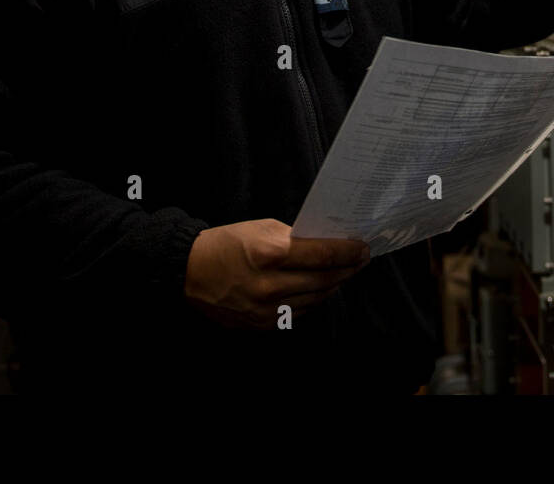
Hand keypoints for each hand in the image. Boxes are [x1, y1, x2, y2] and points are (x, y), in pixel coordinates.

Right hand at [183, 219, 369, 329]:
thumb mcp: (262, 229)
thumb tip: (325, 245)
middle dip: (347, 269)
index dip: (348, 252)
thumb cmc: (227, 243)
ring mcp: (265, 309)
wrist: (190, 272)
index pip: (322, 254)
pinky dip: (313, 300)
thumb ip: (295, 239)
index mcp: (270, 254)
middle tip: (360, 261)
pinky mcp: (261, 324)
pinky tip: (320, 289)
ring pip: (315, 299)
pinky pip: (299, 313)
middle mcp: (269, 285)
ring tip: (344, 273)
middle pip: (324, 280)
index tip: (363, 248)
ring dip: (334, 285)